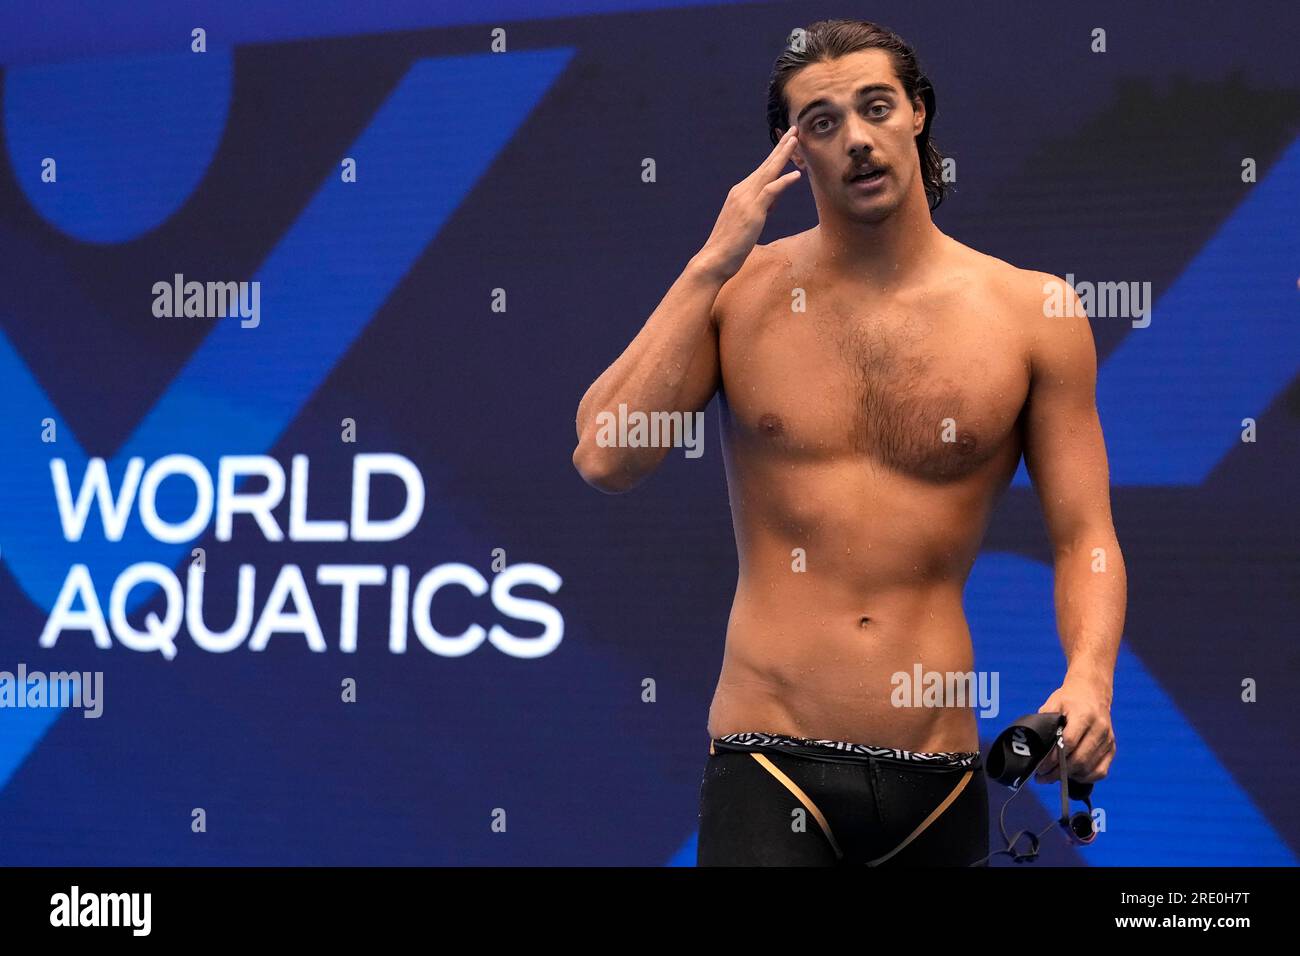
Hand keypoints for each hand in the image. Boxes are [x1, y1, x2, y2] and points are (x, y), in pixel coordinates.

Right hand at [695, 127, 801, 281]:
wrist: (714, 259)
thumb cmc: (730, 246)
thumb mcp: (747, 223)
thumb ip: (759, 209)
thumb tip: (772, 202)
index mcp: (740, 193)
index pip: (762, 170)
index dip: (775, 155)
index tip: (787, 142)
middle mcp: (742, 192)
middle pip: (766, 166)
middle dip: (781, 147)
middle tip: (795, 131)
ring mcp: (746, 200)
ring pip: (768, 173)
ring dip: (783, 156)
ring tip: (796, 141)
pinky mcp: (752, 212)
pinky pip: (770, 192)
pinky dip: (783, 182)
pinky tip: (796, 175)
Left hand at [1035, 675, 1114, 783]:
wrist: (1092, 692)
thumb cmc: (1069, 699)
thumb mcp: (1053, 704)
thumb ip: (1045, 723)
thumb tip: (1036, 748)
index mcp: (1084, 715)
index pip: (1069, 742)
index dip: (1053, 758)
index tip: (1040, 767)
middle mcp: (1099, 728)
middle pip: (1079, 758)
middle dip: (1058, 772)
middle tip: (1042, 777)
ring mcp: (1108, 740)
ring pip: (1089, 768)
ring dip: (1069, 777)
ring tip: (1053, 777)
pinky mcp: (1112, 748)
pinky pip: (1101, 771)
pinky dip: (1085, 778)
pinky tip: (1072, 776)